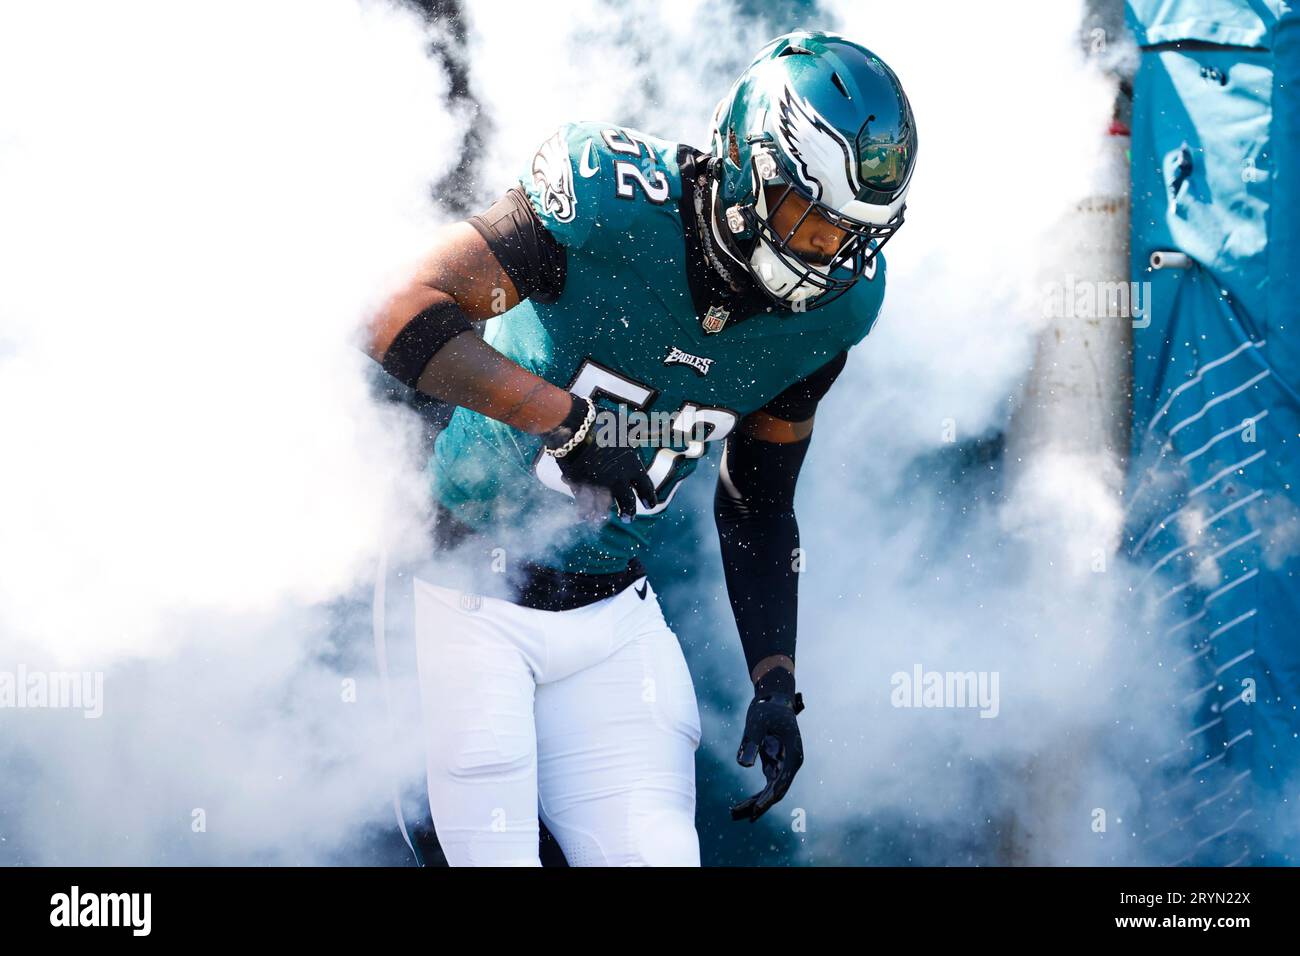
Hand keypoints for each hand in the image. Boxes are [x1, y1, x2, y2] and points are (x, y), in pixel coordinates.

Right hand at [546, 395, 656, 520]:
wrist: (575, 427)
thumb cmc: (602, 423)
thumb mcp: (625, 427)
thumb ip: (640, 432)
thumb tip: (660, 426)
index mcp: (632, 466)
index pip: (645, 487)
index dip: (648, 497)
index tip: (650, 504)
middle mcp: (618, 479)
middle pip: (627, 502)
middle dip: (628, 512)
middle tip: (628, 518)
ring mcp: (599, 485)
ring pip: (604, 508)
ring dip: (604, 514)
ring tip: (602, 519)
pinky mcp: (580, 486)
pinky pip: (584, 504)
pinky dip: (584, 512)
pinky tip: (584, 517)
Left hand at [730, 669, 804, 822]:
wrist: (773, 696)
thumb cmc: (767, 708)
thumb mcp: (757, 722)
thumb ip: (751, 742)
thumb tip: (743, 766)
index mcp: (793, 756)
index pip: (782, 783)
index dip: (768, 799)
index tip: (755, 811)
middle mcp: (790, 764)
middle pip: (776, 792)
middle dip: (758, 806)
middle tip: (738, 816)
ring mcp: (782, 765)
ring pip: (770, 791)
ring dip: (754, 803)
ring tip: (733, 815)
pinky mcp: (773, 763)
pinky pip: (765, 785)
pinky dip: (754, 795)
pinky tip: (741, 806)